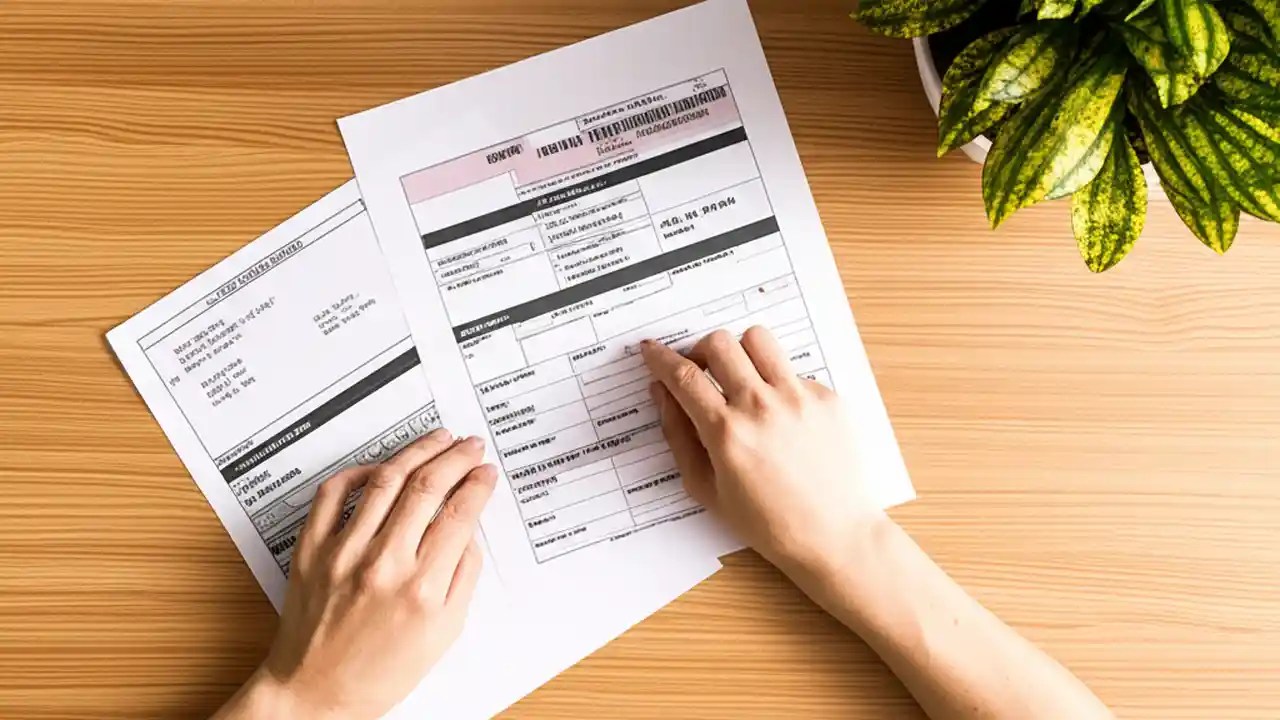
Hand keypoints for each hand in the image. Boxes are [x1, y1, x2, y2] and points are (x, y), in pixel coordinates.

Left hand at [215, 429, 495, 719]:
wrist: (315, 693)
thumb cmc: (378, 673)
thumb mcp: (443, 634)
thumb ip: (462, 579)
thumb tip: (468, 533)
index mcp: (422, 588)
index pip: (459, 515)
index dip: (477, 484)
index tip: (485, 472)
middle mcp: (383, 564)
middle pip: (427, 487)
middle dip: (455, 457)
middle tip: (469, 445)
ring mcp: (343, 552)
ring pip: (386, 480)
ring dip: (416, 451)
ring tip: (436, 439)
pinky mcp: (311, 549)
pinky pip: (332, 493)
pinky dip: (358, 471)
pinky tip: (380, 466)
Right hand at [640, 327, 882, 576]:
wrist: (833, 535)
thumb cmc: (767, 522)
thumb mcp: (706, 488)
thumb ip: (678, 435)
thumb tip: (662, 393)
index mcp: (727, 433)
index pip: (684, 376)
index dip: (660, 357)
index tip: (651, 350)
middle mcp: (762, 407)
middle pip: (718, 344)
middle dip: (700, 351)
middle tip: (701, 371)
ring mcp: (799, 398)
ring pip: (758, 339)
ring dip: (740, 352)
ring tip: (742, 379)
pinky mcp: (828, 399)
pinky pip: (792, 371)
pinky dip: (778, 384)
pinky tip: (783, 418)